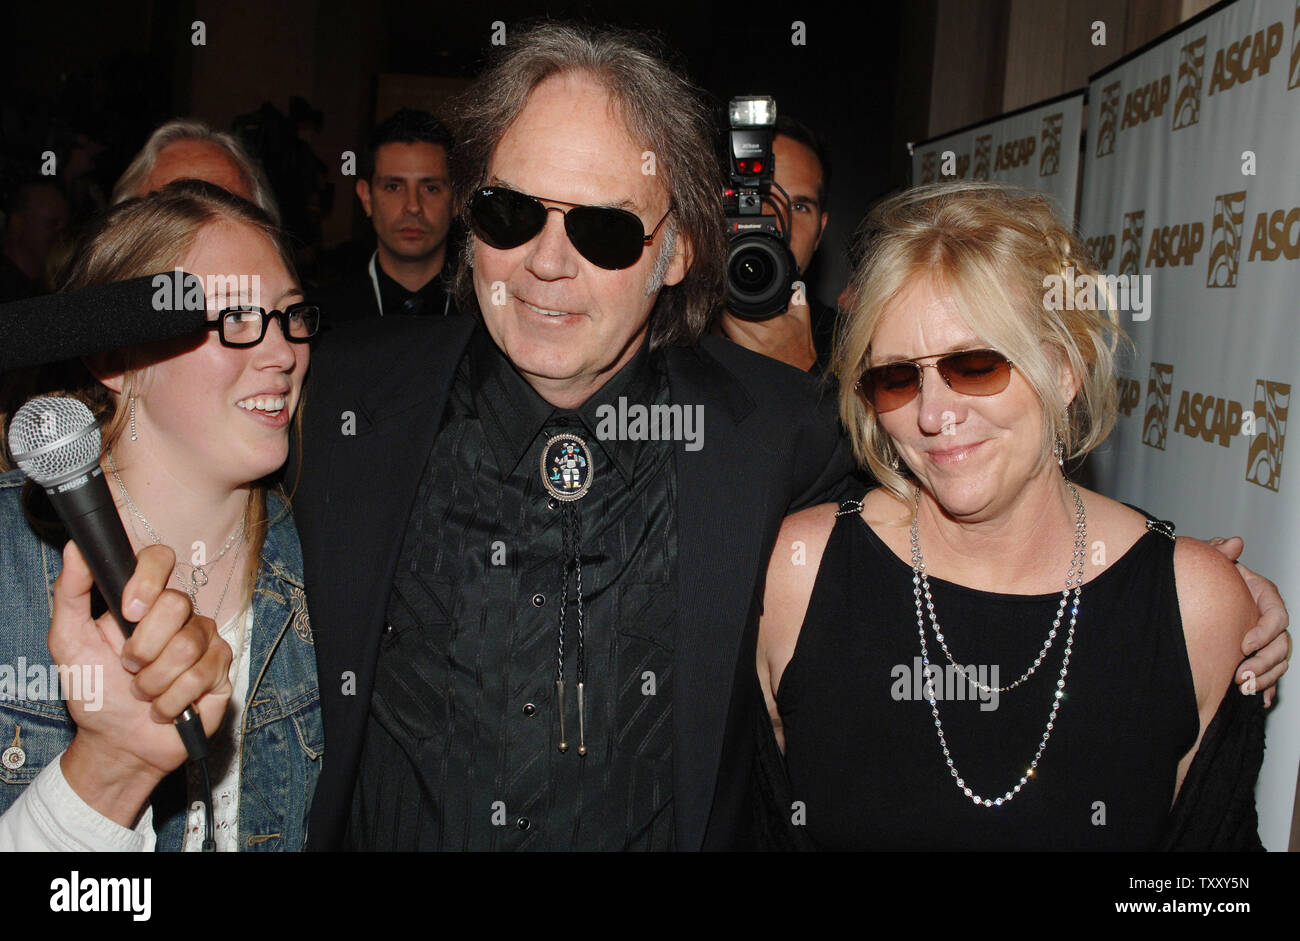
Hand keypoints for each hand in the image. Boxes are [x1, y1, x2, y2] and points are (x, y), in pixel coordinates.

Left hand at [51, 541, 232, 827]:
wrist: (117, 743)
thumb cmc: (95, 691)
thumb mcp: (69, 642)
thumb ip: (70, 593)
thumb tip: (76, 548)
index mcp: (145, 599)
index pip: (160, 559)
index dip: (148, 579)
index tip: (128, 611)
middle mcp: (180, 614)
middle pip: (178, 604)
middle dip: (143, 647)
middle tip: (129, 667)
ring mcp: (205, 640)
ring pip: (188, 646)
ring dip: (154, 680)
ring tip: (144, 692)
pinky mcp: (222, 670)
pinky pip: (202, 675)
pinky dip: (171, 700)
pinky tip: (163, 708)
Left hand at [717, 289, 817, 371]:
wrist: (799, 375)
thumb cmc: (800, 350)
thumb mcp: (802, 321)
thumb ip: (797, 298)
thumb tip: (793, 284)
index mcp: (774, 325)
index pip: (742, 307)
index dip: (734, 299)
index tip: (733, 296)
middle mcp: (759, 339)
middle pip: (728, 318)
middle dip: (726, 309)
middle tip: (728, 305)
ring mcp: (749, 351)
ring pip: (722, 330)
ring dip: (720, 322)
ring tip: (727, 318)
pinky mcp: (742, 360)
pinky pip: (724, 344)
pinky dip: (721, 336)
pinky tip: (726, 332)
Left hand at [1207, 536, 1289, 706]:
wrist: (1192, 591)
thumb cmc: (1204, 575)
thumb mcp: (1208, 560)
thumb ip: (1219, 552)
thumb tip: (1233, 543)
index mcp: (1263, 594)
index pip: (1277, 615)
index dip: (1264, 632)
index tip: (1243, 645)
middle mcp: (1268, 618)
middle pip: (1282, 644)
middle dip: (1264, 663)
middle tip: (1240, 675)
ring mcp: (1265, 638)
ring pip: (1279, 662)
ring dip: (1265, 678)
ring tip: (1243, 688)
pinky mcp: (1256, 655)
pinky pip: (1270, 676)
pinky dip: (1266, 689)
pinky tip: (1257, 701)